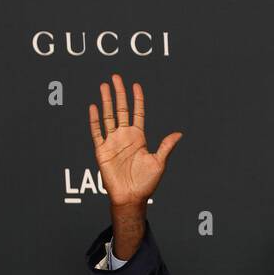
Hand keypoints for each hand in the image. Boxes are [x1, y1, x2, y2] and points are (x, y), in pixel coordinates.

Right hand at [88, 73, 181, 208]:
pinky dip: (95, 119)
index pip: (137, 113)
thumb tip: (179, 134)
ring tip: (104, 85)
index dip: (137, 99)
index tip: (136, 85)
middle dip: (119, 93)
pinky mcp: (102, 151)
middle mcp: (125, 137)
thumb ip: (166, 146)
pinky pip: (97, 132)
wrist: (131, 197)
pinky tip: (94, 106)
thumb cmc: (146, 183)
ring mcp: (113, 142)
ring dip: (106, 101)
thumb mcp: (159, 163)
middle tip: (116, 77)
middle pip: (121, 109)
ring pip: (108, 116)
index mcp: (138, 138)